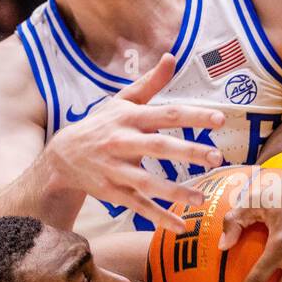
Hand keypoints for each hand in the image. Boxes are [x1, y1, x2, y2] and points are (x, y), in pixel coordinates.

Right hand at [43, 53, 225, 232]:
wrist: (62, 156)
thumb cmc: (100, 125)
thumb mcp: (121, 101)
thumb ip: (149, 83)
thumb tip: (172, 57)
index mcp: (129, 118)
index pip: (165, 114)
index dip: (192, 116)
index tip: (219, 119)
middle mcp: (121, 142)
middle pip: (158, 146)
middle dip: (188, 151)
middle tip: (217, 157)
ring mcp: (115, 169)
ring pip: (146, 182)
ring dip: (174, 191)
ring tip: (201, 197)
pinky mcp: (112, 192)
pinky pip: (137, 206)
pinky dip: (157, 216)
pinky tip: (180, 224)